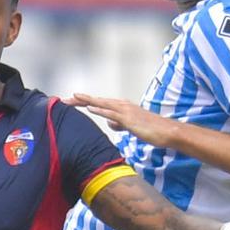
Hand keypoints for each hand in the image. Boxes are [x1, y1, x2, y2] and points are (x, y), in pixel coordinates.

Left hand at [69, 94, 184, 148]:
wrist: (167, 131)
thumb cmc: (151, 130)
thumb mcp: (132, 127)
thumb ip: (120, 123)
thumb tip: (109, 123)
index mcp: (121, 107)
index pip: (99, 104)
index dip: (84, 103)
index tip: (70, 103)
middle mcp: (122, 105)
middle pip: (96, 101)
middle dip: (79, 100)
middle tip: (62, 100)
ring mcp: (125, 111)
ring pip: (101, 104)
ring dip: (86, 101)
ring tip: (71, 98)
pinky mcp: (129, 118)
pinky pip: (112, 113)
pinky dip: (100, 109)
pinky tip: (90, 108)